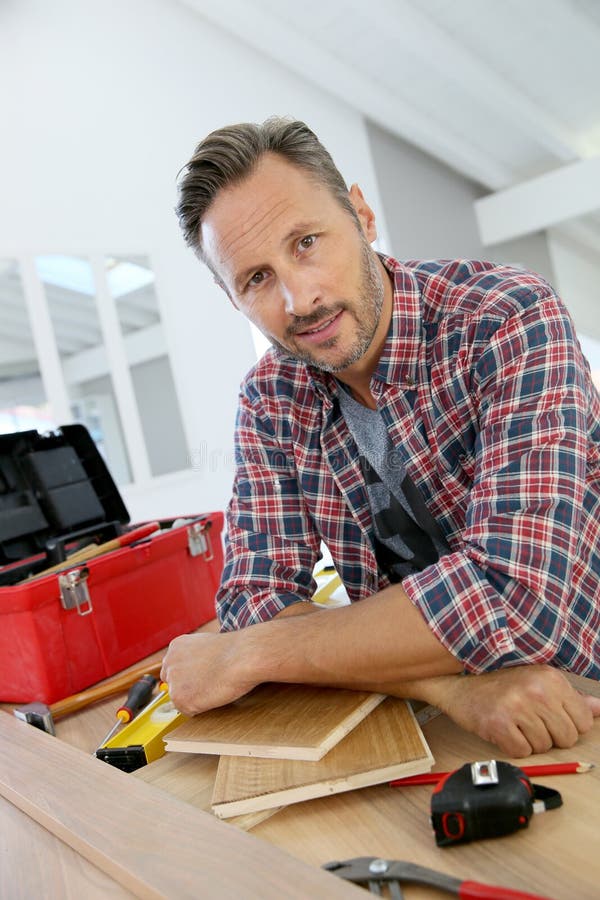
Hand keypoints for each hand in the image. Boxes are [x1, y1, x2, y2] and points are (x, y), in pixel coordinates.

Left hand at [160, 631, 258, 715]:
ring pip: (180, 699)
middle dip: (186, 688)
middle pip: (172, 684)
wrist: (242, 657)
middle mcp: (170, 663)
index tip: (199, 678)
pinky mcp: (180, 700)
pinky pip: (189, 711)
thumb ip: (195, 657)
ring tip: (214, 687)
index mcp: (176, 647)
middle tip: (206, 685)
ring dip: (195, 698)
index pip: (173, 668)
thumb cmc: (234, 650)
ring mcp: (173, 682)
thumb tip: (196, 670)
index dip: (188, 676)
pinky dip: (201, 708)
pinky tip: (214, 695)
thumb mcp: (207, 645)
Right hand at [431, 665, 599, 756]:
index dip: (567, 726)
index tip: (549, 717)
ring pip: (545, 747)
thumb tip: (598, 709)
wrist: (460, 684)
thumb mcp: (538, 682)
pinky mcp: (498, 724)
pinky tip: (504, 730)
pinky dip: (513, 746)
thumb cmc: (500, 683)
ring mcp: (517, 707)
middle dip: (550, 736)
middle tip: (529, 721)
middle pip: (566, 738)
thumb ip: (570, 698)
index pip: (583, 722)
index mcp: (551, 678)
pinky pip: (522, 752)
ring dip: (530, 741)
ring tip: (515, 723)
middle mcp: (536, 690)